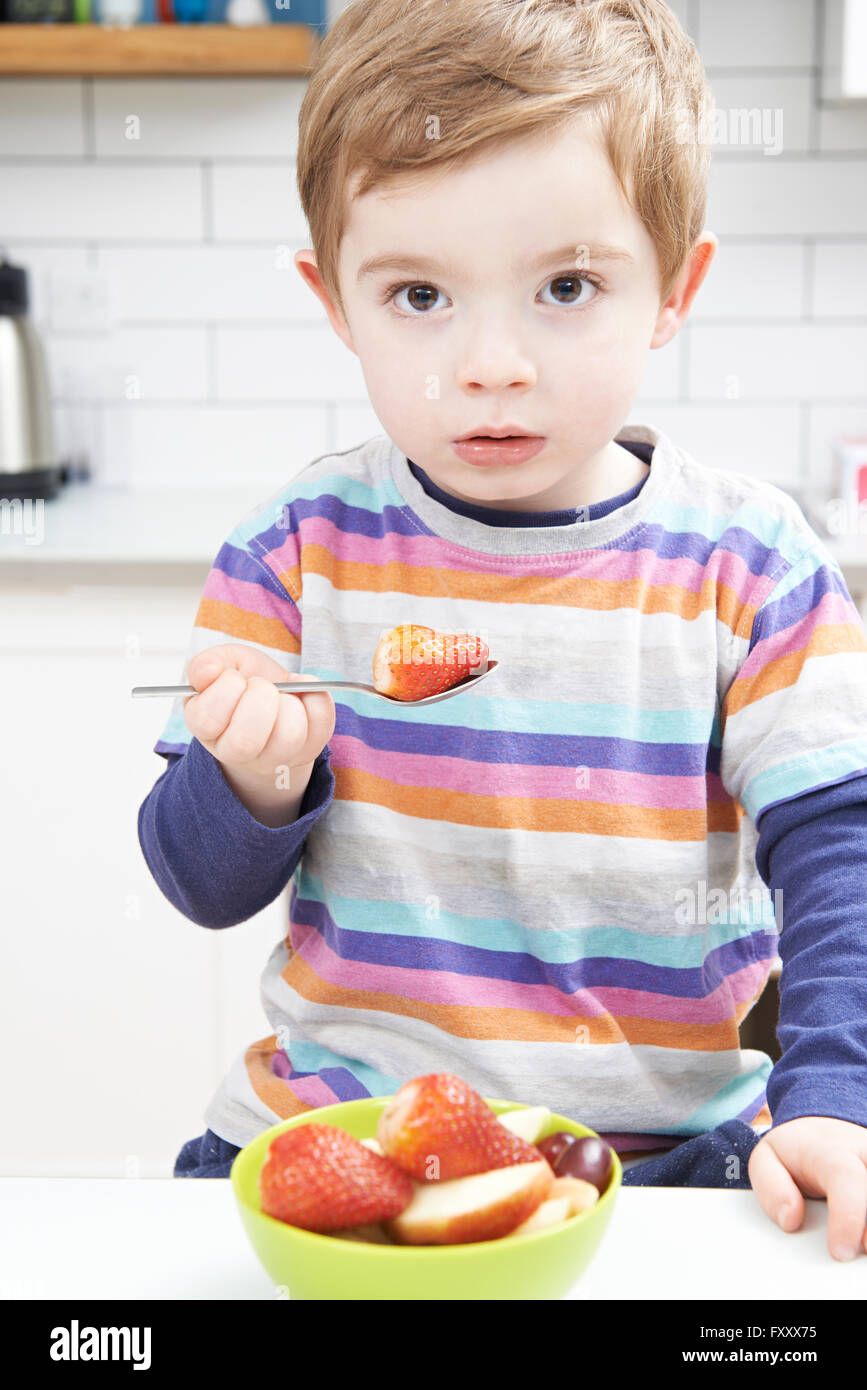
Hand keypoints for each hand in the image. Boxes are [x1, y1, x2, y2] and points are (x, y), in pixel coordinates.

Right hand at [183, 643, 334, 783]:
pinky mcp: (307, 752)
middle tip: (262, 685)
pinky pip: (321, 728)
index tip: (235, 676)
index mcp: (206, 729)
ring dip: (290, 702)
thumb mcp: (223, 663)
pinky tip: (303, 692)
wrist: (275, 696)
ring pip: (288, 738)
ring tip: (283, 693)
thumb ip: (208, 662)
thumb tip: (208, 670)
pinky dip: (317, 699)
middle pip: (245, 741)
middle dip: (260, 698)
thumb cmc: (245, 680)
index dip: (227, 688)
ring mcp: (274, 758)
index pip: (207, 718)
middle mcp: (235, 752)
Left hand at [748, 1116, 866, 1259]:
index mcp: (832, 1153)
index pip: (847, 1180)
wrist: (825, 1126)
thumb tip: (791, 1220)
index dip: (848, 1217)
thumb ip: (771, 1187)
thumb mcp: (768, 1157)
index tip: (841, 1251)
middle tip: (864, 1251)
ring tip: (864, 1246)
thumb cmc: (798, 1150)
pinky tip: (865, 1236)